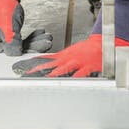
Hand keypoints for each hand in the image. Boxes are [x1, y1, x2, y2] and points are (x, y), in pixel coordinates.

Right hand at [0, 0, 52, 55]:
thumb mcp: (8, 23)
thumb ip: (12, 40)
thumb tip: (16, 54)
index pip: (5, 56)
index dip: (22, 55)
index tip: (37, 52)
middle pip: (12, 53)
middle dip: (32, 47)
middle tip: (46, 43)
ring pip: (17, 48)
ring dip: (33, 43)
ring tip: (45, 38)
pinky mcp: (3, 40)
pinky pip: (17, 43)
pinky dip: (28, 39)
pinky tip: (39, 35)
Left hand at [12, 34, 128, 77]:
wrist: (102, 45)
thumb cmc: (87, 49)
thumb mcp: (71, 52)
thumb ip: (60, 59)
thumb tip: (47, 63)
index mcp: (64, 55)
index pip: (47, 59)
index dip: (36, 64)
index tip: (26, 68)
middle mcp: (68, 58)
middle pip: (51, 65)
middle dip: (39, 70)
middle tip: (28, 75)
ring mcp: (77, 63)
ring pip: (63, 69)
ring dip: (53, 75)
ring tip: (43, 80)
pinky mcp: (86, 67)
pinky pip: (79, 74)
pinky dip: (74, 78)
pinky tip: (69, 83)